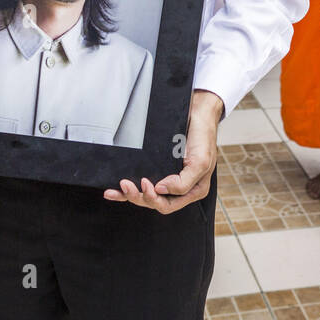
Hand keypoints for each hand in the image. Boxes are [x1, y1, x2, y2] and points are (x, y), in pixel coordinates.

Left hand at [105, 89, 222, 213]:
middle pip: (154, 202)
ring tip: (120, 186)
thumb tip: (161, 190)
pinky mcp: (159, 169)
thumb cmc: (203, 137)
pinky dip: (127, 191)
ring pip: (146, 196)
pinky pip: (141, 185)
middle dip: (138, 196)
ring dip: (130, 194)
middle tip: (126, 183)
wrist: (198, 114)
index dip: (154, 198)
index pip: (168, 205)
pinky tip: (115, 191)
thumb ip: (184, 182)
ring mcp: (168, 179)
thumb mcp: (201, 162)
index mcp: (192, 191)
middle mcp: (179, 188)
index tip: (146, 183)